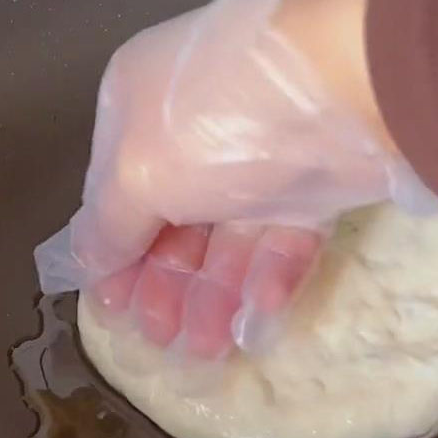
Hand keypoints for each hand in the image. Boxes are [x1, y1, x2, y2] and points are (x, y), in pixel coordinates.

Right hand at [35, 0, 437, 357]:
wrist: (353, 87)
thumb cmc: (218, 124)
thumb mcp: (140, 173)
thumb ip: (109, 224)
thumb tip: (84, 259)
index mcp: (141, 105)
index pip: (115, 187)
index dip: (113, 252)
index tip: (111, 310)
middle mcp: (198, 127)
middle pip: (173, 219)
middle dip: (165, 283)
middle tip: (160, 339)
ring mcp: (261, 155)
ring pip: (229, 236)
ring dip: (214, 295)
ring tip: (205, 350)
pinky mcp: (317, 182)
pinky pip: (285, 237)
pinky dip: (269, 276)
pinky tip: (257, 319)